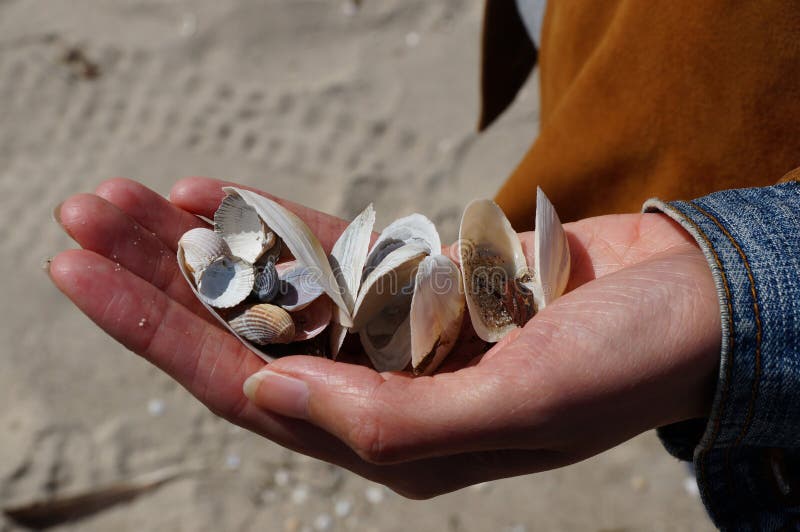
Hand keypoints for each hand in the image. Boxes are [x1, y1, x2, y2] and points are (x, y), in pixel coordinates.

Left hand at [50, 177, 719, 497]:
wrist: (694, 306)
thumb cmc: (626, 361)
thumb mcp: (521, 405)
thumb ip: (393, 420)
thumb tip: (270, 397)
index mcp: (391, 436)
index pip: (244, 381)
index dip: (157, 328)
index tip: (82, 271)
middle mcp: (377, 388)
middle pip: (238, 332)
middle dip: (155, 277)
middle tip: (80, 217)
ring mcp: (392, 331)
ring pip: (271, 287)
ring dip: (199, 241)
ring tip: (123, 195)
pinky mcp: (416, 281)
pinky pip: (325, 253)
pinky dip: (269, 224)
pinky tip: (212, 196)